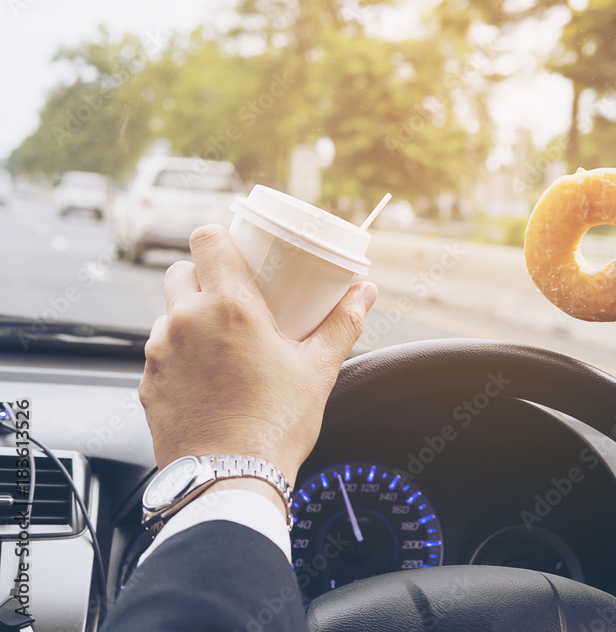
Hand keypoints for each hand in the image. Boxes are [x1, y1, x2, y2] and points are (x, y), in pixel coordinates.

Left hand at [139, 225, 377, 491]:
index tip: (237, 250)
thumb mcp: (318, 369)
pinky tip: (207, 379)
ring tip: (224, 345)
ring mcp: (160, 354)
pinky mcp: (147, 384)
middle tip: (235, 299)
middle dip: (204, 278)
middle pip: (181, 272)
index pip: (206, 240)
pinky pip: (160, 353)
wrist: (230, 481)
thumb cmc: (275, 426)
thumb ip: (343, 322)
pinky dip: (180, 356)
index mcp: (228, 307)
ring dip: (191, 319)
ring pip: (169, 314)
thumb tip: (365, 292)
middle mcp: (185, 322)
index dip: (220, 238)